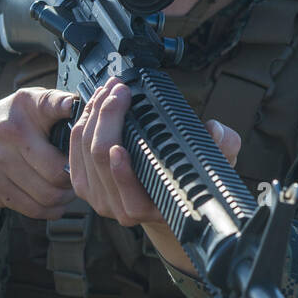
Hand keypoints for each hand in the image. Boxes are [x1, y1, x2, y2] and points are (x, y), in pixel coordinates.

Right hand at [0, 87, 79, 249]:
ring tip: (69, 189)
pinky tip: (55, 201)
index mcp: (24, 107)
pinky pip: (35, 208)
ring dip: (66, 197)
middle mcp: (8, 133)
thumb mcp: (29, 105)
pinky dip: (51, 209)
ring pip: (49, 194)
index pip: (50, 104)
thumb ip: (56, 103)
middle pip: (58, 170)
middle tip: (81, 176)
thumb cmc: (10, 126)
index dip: (67, 107)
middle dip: (75, 177)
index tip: (75, 108)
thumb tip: (90, 105)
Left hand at [67, 76, 239, 228]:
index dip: (121, 166)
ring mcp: (96, 197)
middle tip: (121, 89)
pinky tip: (96, 103)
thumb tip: (215, 130)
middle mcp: (118, 208)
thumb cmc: (188, 183)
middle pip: (100, 156)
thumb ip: (223, 148)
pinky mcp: (83, 184)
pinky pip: (74, 148)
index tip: (124, 134)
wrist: (166, 204)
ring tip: (110, 90)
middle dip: (107, 116)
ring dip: (94, 112)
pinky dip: (83, 120)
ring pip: (83, 148)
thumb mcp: (216, 168)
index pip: (127, 186)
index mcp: (149, 208)